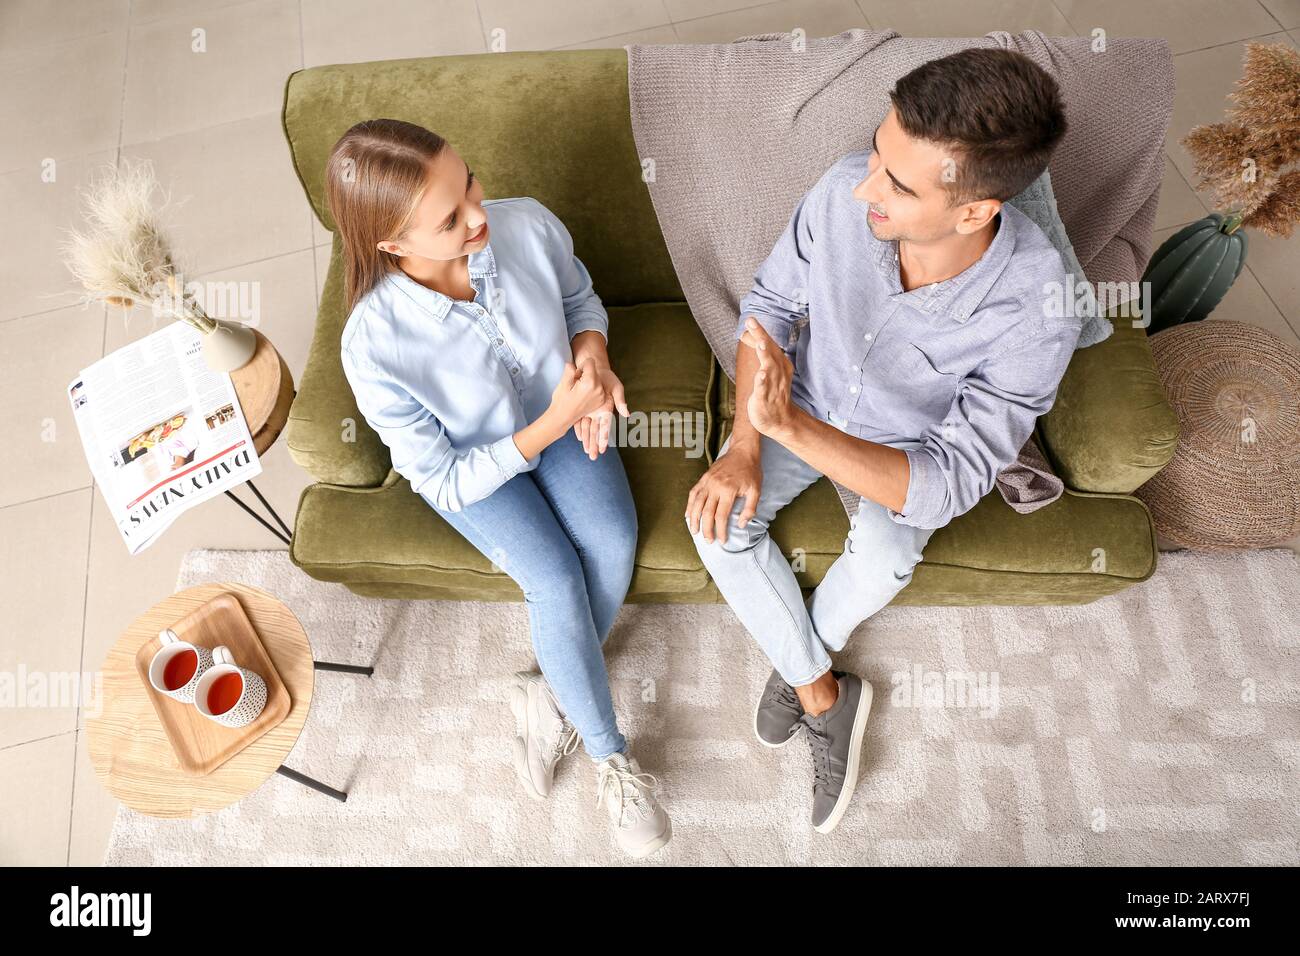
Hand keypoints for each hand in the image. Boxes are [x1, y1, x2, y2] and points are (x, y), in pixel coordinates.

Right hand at [549, 360, 608, 431]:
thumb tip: (572, 364)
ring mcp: (602, 396)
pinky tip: (584, 395)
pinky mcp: (602, 400)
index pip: (590, 362)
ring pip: (597, 378)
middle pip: (594, 371)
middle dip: (585, 374)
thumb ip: (570, 370)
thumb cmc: (561, 401)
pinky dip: (592, 388)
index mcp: (590, 383)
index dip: (581, 366)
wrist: (563, 418)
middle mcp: (599, 389)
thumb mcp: (563, 383)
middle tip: (576, 384)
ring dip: (589, 381)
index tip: (575, 376)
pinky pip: (599, 387)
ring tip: (580, 390)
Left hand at [573, 363, 629, 458]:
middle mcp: (599, 413)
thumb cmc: (607, 379)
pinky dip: (579, 430)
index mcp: (607, 410)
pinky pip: (580, 421)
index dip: (604, 438)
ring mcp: (590, 412)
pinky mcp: (582, 408)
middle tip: (593, 456)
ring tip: (587, 451)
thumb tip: (627, 414)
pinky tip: (579, 438)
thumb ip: (620, 400)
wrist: (593, 369)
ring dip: (588, 440)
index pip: (606, 427)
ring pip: (588, 429)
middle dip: (595, 444)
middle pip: (596, 431)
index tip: (603, 449)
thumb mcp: (616, 388)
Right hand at [685, 443, 762, 544]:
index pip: (721, 516)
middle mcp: (715, 487)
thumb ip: (749, 509)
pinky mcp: (703, 478)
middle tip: (708, 541)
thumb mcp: (756, 490)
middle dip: (706, 529)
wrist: (742, 451)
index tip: (722, 541)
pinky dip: (690, 505)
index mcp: (729, 491)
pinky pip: (693, 494)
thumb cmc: (751, 471)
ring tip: (695, 532)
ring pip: (697, 504)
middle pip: (707, 513)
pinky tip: (688, 515)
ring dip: (694, 520)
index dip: (721, 531)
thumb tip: (741, 525)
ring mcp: (707, 482)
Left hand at [740, 317, 795, 435]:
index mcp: (779, 364)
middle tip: (751, 321)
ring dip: (765, 355)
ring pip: (769, 367)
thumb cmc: (773, 394)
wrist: (780, 421)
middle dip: (761, 335)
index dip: (760, 332)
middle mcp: (777, 372)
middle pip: (770, 350)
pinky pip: (764, 389)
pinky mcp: (765, 398)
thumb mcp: (771, 371)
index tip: (750, 319)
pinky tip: (760, 374)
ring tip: (761, 342)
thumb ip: (767, 355)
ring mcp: (772, 385)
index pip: (770, 345)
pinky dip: (762, 381)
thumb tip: (760, 338)